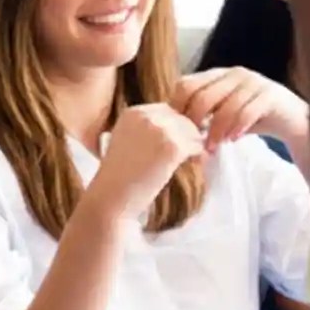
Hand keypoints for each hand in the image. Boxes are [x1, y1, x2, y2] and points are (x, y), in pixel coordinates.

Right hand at [85, 104, 204, 222]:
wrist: (112, 198)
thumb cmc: (117, 178)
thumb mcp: (124, 141)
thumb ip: (145, 129)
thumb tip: (175, 129)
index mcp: (132, 113)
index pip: (165, 110)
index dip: (173, 126)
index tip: (174, 143)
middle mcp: (146, 116)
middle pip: (181, 118)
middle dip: (186, 135)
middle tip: (186, 154)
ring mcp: (160, 130)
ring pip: (192, 130)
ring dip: (193, 145)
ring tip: (189, 160)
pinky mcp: (172, 147)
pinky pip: (196, 145)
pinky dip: (197, 156)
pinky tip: (190, 165)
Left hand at [172, 67, 307, 152]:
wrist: (293, 119)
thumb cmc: (252, 118)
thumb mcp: (222, 114)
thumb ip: (202, 117)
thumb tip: (174, 132)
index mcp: (217, 74)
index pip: (186, 84)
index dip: (177, 108)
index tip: (175, 131)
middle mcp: (234, 73)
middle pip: (202, 95)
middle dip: (194, 122)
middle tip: (192, 143)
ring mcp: (253, 82)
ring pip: (225, 106)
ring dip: (216, 131)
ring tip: (212, 148)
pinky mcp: (270, 95)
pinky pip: (246, 112)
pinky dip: (236, 128)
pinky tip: (233, 139)